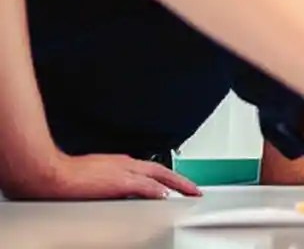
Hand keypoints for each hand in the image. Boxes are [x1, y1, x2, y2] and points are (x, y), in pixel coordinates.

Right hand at [0, 152, 200, 199]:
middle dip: (180, 180)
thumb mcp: (93, 177)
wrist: (50, 174)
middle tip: (195, 189)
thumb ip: (108, 184)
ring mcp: (123, 172)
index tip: (177, 184)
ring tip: (190, 194)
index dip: (166, 177)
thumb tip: (115, 194)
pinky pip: (146, 187)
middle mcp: (124, 164)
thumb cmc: (64, 177)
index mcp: (118, 164)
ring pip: (159, 176)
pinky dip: (159, 192)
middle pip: (161, 170)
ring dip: (177, 185)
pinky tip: (168, 197)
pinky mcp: (119, 182)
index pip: (150, 169)